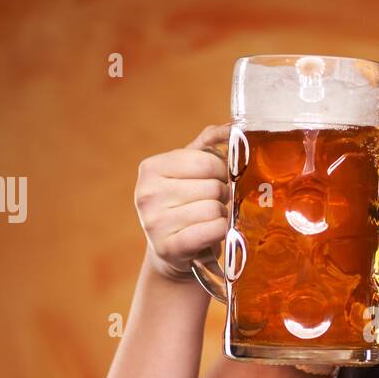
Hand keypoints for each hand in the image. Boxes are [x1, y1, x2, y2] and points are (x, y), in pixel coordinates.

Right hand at [135, 122, 231, 283]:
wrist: (174, 252)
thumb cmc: (186, 206)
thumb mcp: (189, 172)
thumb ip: (208, 145)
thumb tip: (232, 125)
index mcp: (151, 168)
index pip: (206, 161)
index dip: (221, 173)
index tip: (216, 182)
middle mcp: (146, 193)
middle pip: (212, 186)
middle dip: (221, 196)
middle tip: (213, 205)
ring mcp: (154, 222)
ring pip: (214, 208)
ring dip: (222, 215)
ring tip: (210, 220)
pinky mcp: (168, 247)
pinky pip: (213, 230)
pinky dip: (221, 231)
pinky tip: (213, 233)